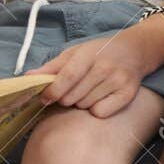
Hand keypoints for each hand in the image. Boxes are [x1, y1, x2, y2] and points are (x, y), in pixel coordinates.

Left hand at [32, 24, 163, 117]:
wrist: (136, 50)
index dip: (53, 91)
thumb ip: (52, 67)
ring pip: (85, 105)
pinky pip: (101, 112)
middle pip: (73, 97)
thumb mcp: (75, 52)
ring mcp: (118, 81)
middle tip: (72, 91)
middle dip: (66, 98)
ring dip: (81, 102)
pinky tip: (101, 98)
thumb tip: (27, 77)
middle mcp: (105, 68)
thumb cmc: (100, 52)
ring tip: (89, 91)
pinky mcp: (128, 93)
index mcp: (89, 55)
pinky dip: (97, 110)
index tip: (45, 97)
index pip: (67, 77)